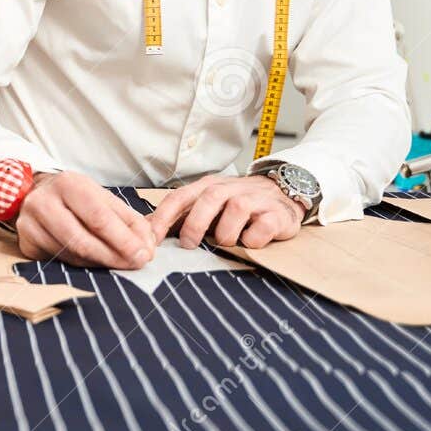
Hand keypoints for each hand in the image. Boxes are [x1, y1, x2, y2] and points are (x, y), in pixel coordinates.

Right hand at [15, 171, 155, 269]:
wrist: (35, 193)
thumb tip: (147, 246)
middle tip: (136, 264)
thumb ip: (128, 220)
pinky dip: (83, 266)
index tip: (144, 254)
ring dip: (101, 264)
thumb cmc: (76, 198)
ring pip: (71, 255)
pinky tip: (95, 262)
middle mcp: (43, 202)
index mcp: (68, 184)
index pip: (98, 216)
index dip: (123, 239)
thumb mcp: (102, 197)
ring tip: (119, 263)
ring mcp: (29, 224)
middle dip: (114, 257)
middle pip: (82, 240)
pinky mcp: (25, 243)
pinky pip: (60, 262)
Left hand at [146, 174, 303, 249]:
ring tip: (227, 241)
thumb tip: (148, 229)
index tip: (152, 238)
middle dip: (195, 224)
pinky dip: (254, 239)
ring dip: (227, 233)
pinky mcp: (276, 214)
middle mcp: (230, 189)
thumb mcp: (207, 205)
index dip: (164, 216)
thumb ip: (182, 215)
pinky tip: (251, 240)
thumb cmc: (237, 204)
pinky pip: (262, 228)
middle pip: (208, 199)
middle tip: (189, 245)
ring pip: (236, 211)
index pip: (180, 197)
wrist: (283, 194)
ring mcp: (255, 199)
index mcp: (208, 186)